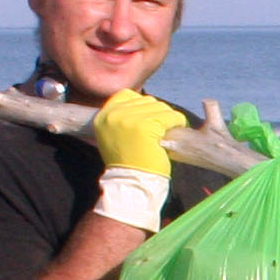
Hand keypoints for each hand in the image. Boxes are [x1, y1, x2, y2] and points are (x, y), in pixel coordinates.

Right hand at [88, 89, 183, 232]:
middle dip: (158, 114)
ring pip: (160, 107)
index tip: (149, 121)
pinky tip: (174, 133)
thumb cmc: (128, 163)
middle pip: (146, 101)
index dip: (143, 106)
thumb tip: (142, 104)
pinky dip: (176, 123)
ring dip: (168, 119)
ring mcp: (129, 119)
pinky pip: (169, 117)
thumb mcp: (114, 136)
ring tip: (166, 133)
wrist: (131, 184)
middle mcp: (113, 115)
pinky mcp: (146, 126)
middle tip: (161, 130)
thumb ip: (121, 119)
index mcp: (103, 116)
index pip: (127, 95)